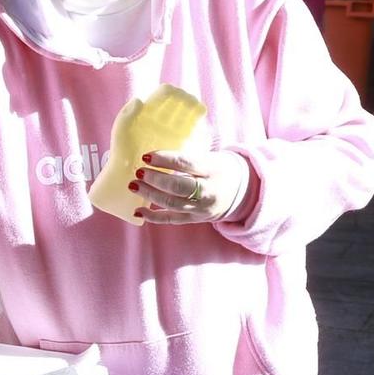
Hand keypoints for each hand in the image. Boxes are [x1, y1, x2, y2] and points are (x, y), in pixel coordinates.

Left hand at [132, 149, 251, 224]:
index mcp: (212, 170)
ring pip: (172, 204)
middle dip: (155, 180)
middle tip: (139, 172)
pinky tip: (138, 210)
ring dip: (150, 195)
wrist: (239, 193)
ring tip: (134, 185)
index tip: (146, 156)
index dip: (164, 160)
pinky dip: (152, 217)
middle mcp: (207, 191)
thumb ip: (186, 157)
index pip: (186, 164)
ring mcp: (200, 208)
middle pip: (178, 187)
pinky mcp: (194, 219)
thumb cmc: (218, 169)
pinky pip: (171, 220)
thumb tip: (153, 154)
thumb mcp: (209, 157)